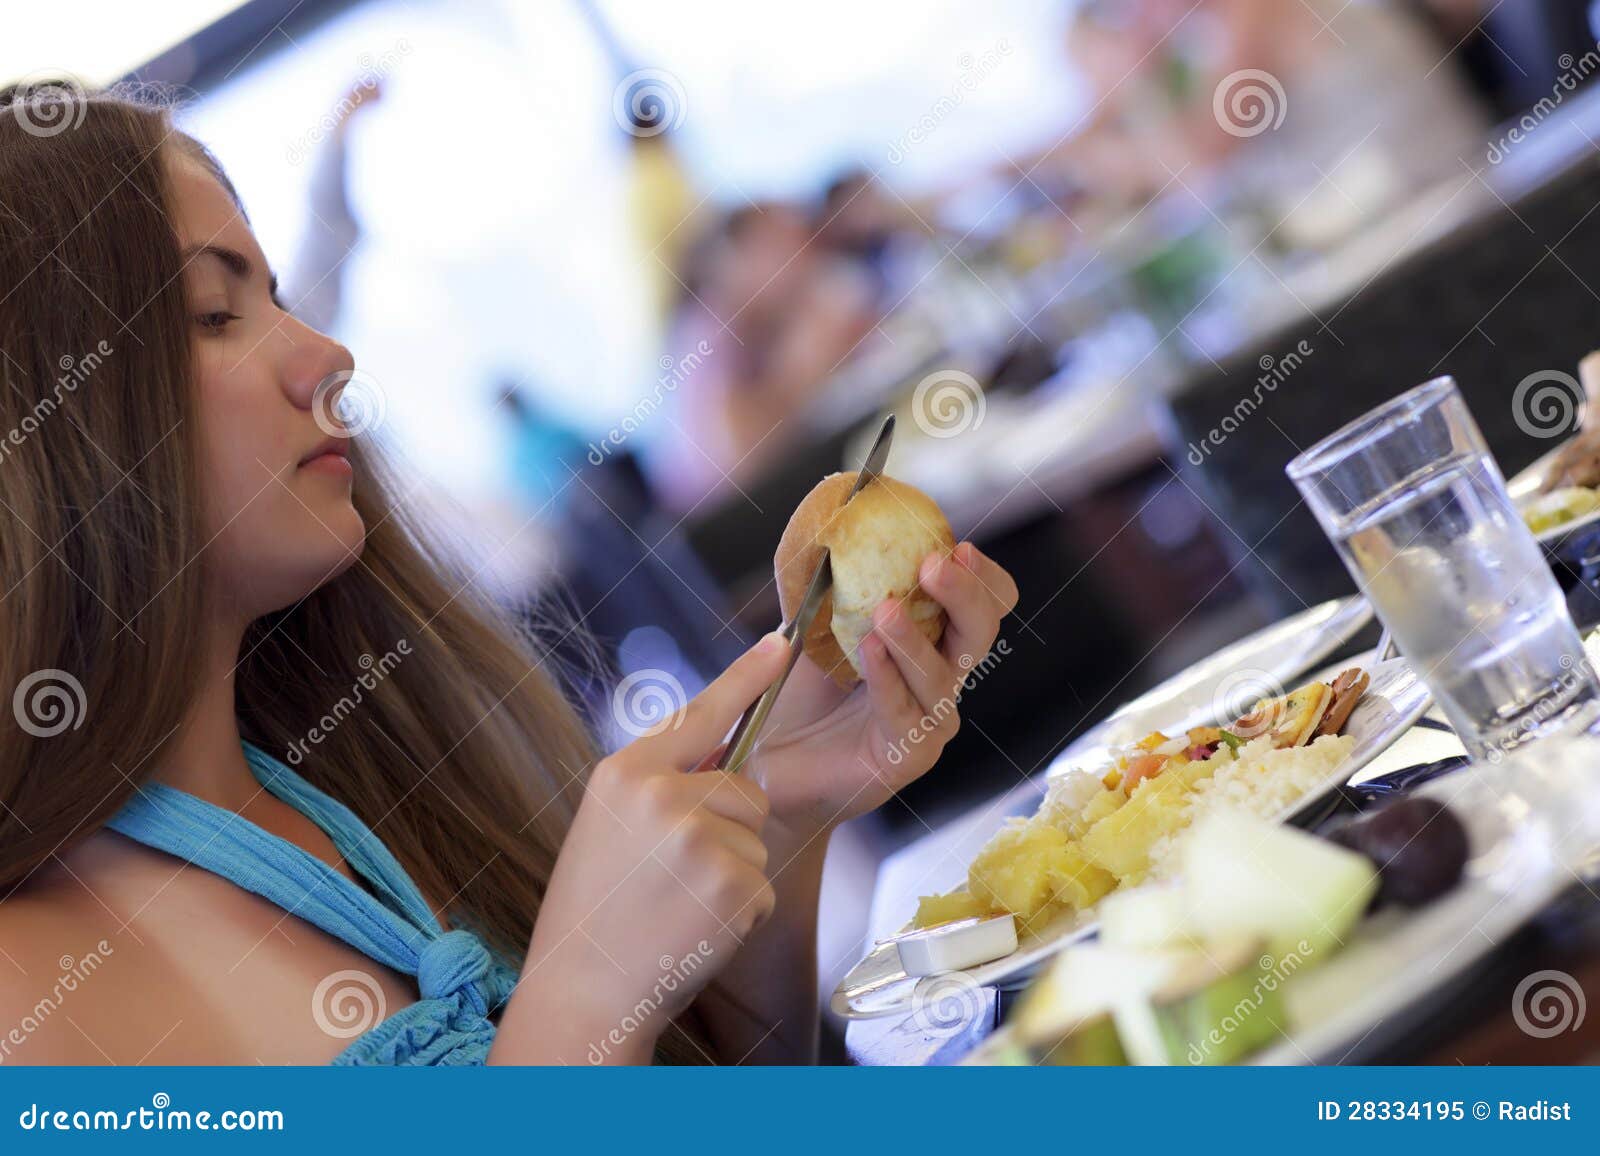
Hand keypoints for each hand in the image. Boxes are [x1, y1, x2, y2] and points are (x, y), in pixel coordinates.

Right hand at [517, 634, 788, 1062]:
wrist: (582, 992)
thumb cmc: (595, 910)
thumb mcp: (608, 824)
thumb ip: (659, 784)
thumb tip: (724, 759)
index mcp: (626, 771)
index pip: (700, 711)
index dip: (748, 675)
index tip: (784, 641)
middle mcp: (663, 795)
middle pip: (745, 788)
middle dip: (728, 827)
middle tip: (672, 876)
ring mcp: (700, 839)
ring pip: (756, 839)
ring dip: (732, 876)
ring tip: (676, 905)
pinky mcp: (733, 886)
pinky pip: (762, 886)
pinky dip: (739, 914)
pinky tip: (693, 930)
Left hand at [751, 541, 1017, 839]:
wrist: (772, 762)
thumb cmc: (798, 694)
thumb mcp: (810, 624)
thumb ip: (825, 583)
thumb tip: (823, 525)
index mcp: (932, 640)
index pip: (984, 604)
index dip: (981, 576)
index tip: (959, 546)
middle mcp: (940, 678)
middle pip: (981, 632)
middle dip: (965, 594)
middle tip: (936, 564)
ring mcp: (929, 720)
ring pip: (942, 675)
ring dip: (914, 638)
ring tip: (885, 610)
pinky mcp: (908, 756)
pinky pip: (903, 711)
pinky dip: (886, 677)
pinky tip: (867, 650)